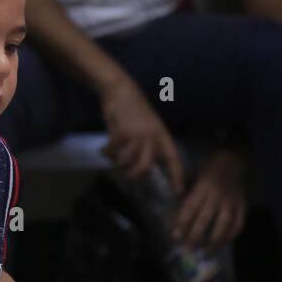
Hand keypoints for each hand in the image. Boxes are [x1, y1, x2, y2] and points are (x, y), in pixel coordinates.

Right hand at [99, 75, 184, 193]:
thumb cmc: (133, 109)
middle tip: (127, 175)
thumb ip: (147, 144)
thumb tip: (144, 165)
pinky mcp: (121, 133)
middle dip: (135, 175)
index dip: (176, 176)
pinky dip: (107, 152)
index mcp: (161, 134)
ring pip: (128, 161)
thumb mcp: (147, 127)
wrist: (121, 90)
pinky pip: (113, 152)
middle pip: (146, 165)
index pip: (173, 158)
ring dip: (118, 164)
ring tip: (113, 161)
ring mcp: (136, 135)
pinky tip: (103, 149)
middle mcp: (151, 136)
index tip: (178, 191)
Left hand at [171, 147, 246, 250]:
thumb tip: (175, 216)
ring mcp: (232, 201)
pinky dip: (231, 235)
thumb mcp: (194, 176)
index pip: (190, 208)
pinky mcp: (243, 205)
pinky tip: (223, 243)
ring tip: (205, 251)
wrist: (234, 160)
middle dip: (195, 235)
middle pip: (205, 219)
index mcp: (202, 187)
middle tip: (187, 249)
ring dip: (214, 240)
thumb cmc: (209, 169)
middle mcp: (217, 195)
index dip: (182, 223)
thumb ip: (187, 195)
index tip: (175, 236)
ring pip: (223, 224)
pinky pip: (238, 223)